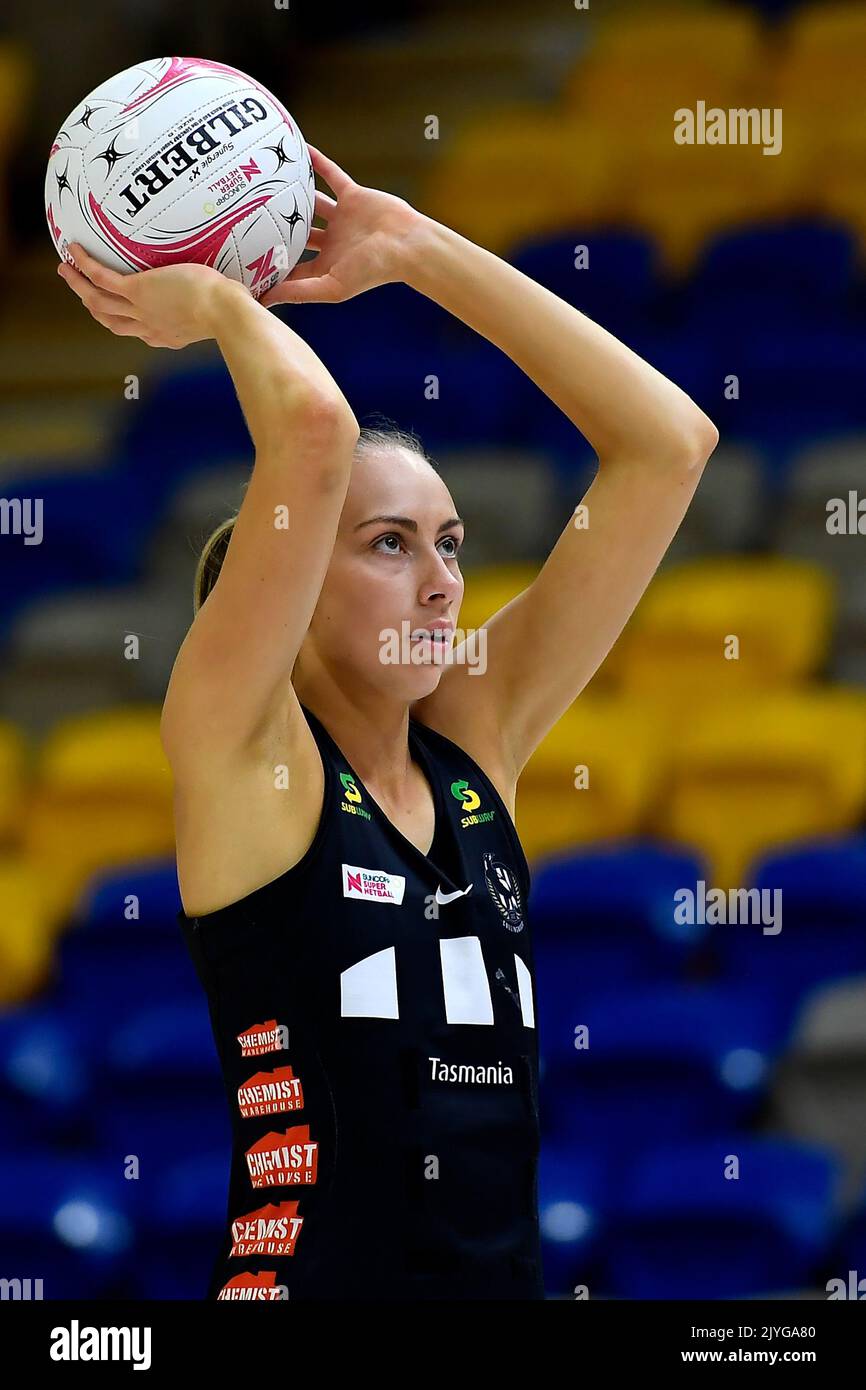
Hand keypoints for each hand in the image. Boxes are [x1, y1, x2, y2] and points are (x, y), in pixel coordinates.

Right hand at [57, 244, 244, 348]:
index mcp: (168, 334)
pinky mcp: (139, 291)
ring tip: (65, 268)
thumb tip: (248, 291)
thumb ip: (224, 301)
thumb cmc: (235, 311)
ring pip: (99, 301)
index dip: (122, 320)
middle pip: (111, 320)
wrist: (229, 313)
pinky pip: (102, 278)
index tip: (116, 308)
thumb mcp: (224, 307)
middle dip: (91, 305)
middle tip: (78, 288)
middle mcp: (150, 326)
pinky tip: (74, 250)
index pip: (139, 330)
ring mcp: (142, 310)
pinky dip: (86, 265)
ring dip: (78, 285)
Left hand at [259, 145, 418, 307]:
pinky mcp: (353, 197)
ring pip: (310, 203)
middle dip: (275, 226)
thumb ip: (298, 292)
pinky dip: (316, 163)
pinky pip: (331, 175)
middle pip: (295, 233)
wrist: (407, 245)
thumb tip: (264, 300)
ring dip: (293, 193)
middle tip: (246, 214)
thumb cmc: (373, 271)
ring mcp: (341, 218)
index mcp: (325, 266)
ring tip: (269, 180)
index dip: (269, 262)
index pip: (291, 265)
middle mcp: (330, 242)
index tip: (242, 257)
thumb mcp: (331, 287)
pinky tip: (297, 151)